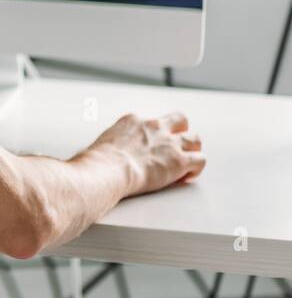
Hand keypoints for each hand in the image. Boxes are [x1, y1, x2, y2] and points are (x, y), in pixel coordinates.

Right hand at [81, 112, 205, 197]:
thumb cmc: (97, 162)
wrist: (107, 169)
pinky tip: (186, 176)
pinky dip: (196, 169)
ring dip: (193, 149)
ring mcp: (169, 143)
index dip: (154, 134)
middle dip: (181, 131)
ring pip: (195, 138)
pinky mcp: (179, 161)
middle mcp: (154, 127)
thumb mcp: (100, 143)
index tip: (151, 146)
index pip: (151, 121)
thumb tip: (98, 157)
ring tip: (188, 160)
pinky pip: (200, 160)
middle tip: (178, 144)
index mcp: (133, 121)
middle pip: (180, 120)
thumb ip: (108, 146)